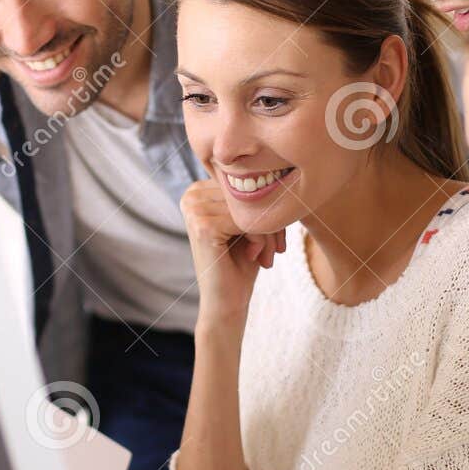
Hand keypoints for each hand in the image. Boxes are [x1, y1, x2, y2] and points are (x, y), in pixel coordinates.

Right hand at [180, 179, 284, 327]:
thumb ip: (254, 195)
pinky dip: (260, 239)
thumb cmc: (242, 260)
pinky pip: (247, 220)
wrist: (226, 301)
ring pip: (250, 207)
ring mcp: (194, 210)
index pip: (243, 182)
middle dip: (269, 220)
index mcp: (198, 189)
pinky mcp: (203, 226)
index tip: (276, 233)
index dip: (265, 206)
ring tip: (265, 253)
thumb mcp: (248, 222)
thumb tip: (277, 167)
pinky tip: (255, 256)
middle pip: (246, 192)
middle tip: (275, 247)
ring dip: (267, 232)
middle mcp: (190, 195)